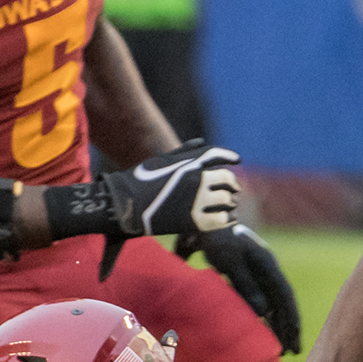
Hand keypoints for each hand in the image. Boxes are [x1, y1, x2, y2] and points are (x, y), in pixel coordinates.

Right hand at [101, 140, 241, 238]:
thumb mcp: (162, 160)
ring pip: (227, 200)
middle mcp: (196, 180)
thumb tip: (202, 140)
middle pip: (227, 179)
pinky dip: (227, 219)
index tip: (237, 160)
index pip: (217, 156)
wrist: (125, 204)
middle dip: (231, 185)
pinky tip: (226, 218)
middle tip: (232, 190)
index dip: (229, 157)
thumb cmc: (142, 180)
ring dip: (231, 202)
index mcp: (188, 163)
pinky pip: (223, 220)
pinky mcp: (194, 221)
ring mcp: (196, 200)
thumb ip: (185, 152)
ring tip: (229, 205)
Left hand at [177, 225, 300, 353]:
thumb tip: (263, 312)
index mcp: (268, 265)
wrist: (203, 219)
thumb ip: (246, 284)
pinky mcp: (243, 273)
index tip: (293, 341)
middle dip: (288, 327)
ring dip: (277, 323)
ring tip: (280, 344)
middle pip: (282, 302)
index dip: (291, 320)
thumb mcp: (231, 261)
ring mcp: (256, 271)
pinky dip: (263, 314)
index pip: (285, 298)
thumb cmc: (217, 239)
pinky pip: (259, 298)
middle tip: (293, 350)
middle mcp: (267, 270)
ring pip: (272, 301)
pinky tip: (261, 327)